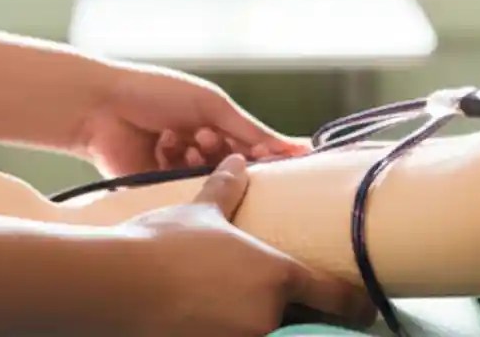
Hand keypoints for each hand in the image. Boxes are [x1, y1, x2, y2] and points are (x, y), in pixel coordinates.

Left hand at [82, 62, 308, 175]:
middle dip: (230, 156)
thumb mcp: (212, 105)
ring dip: (205, 162)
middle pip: (232, 167)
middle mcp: (197, 148)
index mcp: (212, 123)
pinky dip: (183, 174)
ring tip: (191, 140)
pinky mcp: (157, 188)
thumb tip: (297, 148)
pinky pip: (184, 194)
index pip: (251, 146)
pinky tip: (170, 152)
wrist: (101, 107)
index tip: (280, 160)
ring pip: (209, 182)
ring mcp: (177, 170)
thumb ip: (252, 131)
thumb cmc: (156, 93)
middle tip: (216, 140)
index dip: (265, 154)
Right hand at [123, 155, 373, 336]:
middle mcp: (269, 315)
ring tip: (247, 317)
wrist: (115, 285)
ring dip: (273, 332)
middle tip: (307, 315)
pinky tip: (217, 328)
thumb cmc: (161, 245)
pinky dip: (234, 335)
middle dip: (310, 323)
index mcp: (275, 274)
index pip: (336, 296)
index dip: (354, 305)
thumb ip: (225, 191)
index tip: (363, 308)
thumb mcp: (199, 214)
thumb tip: (238, 161)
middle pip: (309, 327)